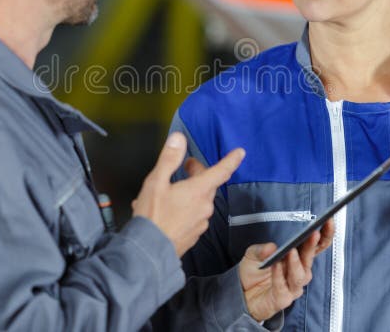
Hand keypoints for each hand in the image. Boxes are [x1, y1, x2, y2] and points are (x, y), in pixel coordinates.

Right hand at [132, 132, 244, 256]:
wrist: (149, 251)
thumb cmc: (152, 216)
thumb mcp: (156, 182)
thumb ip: (169, 158)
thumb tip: (179, 139)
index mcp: (198, 191)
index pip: (221, 171)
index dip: (231, 160)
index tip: (240, 152)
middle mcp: (204, 206)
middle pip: (207, 183)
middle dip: (197, 173)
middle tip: (183, 167)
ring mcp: (201, 222)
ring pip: (199, 199)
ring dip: (188, 191)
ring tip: (166, 192)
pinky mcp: (195, 233)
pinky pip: (193, 214)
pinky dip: (184, 207)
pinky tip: (167, 209)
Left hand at [239, 219, 334, 321]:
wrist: (241, 295)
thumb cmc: (253, 272)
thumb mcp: (252, 254)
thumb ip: (261, 249)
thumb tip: (272, 246)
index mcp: (298, 258)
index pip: (316, 246)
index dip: (324, 235)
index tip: (328, 220)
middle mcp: (299, 272)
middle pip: (309, 258)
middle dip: (312, 245)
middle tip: (313, 233)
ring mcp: (292, 287)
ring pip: (300, 275)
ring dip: (296, 262)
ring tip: (291, 250)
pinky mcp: (282, 299)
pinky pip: (282, 287)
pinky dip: (279, 275)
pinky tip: (276, 265)